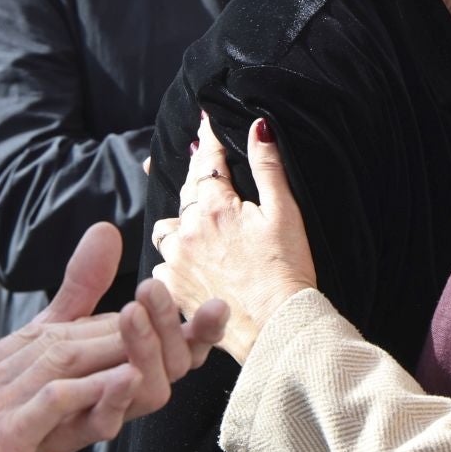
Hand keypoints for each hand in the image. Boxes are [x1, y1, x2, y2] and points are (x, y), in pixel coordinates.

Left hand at [151, 114, 317, 363]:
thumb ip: (268, 167)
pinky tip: (192, 263)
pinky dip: (176, 260)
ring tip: (196, 226)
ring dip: (180, 223)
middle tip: (205, 170)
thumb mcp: (286, 213)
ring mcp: (176, 262)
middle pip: (185, 192)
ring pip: (167, 229)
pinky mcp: (173, 291)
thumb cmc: (287, 270)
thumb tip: (259, 127)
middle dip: (197, 179)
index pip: (207, 162)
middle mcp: (187, 231)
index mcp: (215, 207)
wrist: (277, 328)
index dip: (208, 141)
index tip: (204, 123)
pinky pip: (164, 265)